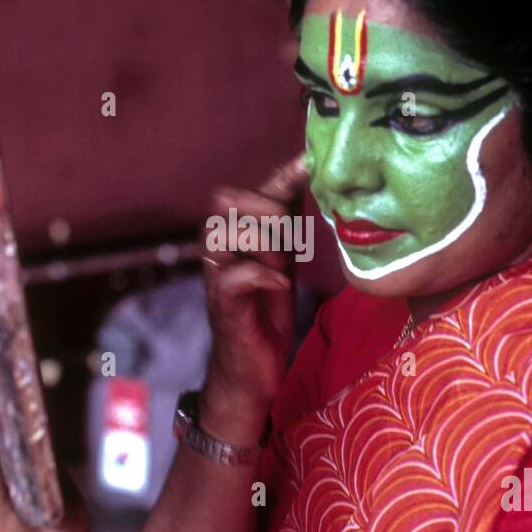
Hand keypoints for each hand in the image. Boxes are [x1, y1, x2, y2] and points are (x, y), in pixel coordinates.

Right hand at [199, 153, 309, 437]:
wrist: (254, 372)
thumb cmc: (267, 312)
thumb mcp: (283, 261)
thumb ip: (287, 227)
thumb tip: (314, 183)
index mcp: (238, 235)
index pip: (254, 189)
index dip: (282, 173)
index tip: (312, 159)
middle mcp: (221, 249)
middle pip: (225, 199)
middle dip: (264, 209)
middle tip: (289, 237)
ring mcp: (217, 276)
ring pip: (224, 231)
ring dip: (261, 243)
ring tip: (281, 267)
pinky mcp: (223, 305)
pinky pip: (234, 275)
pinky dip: (262, 276)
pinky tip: (280, 286)